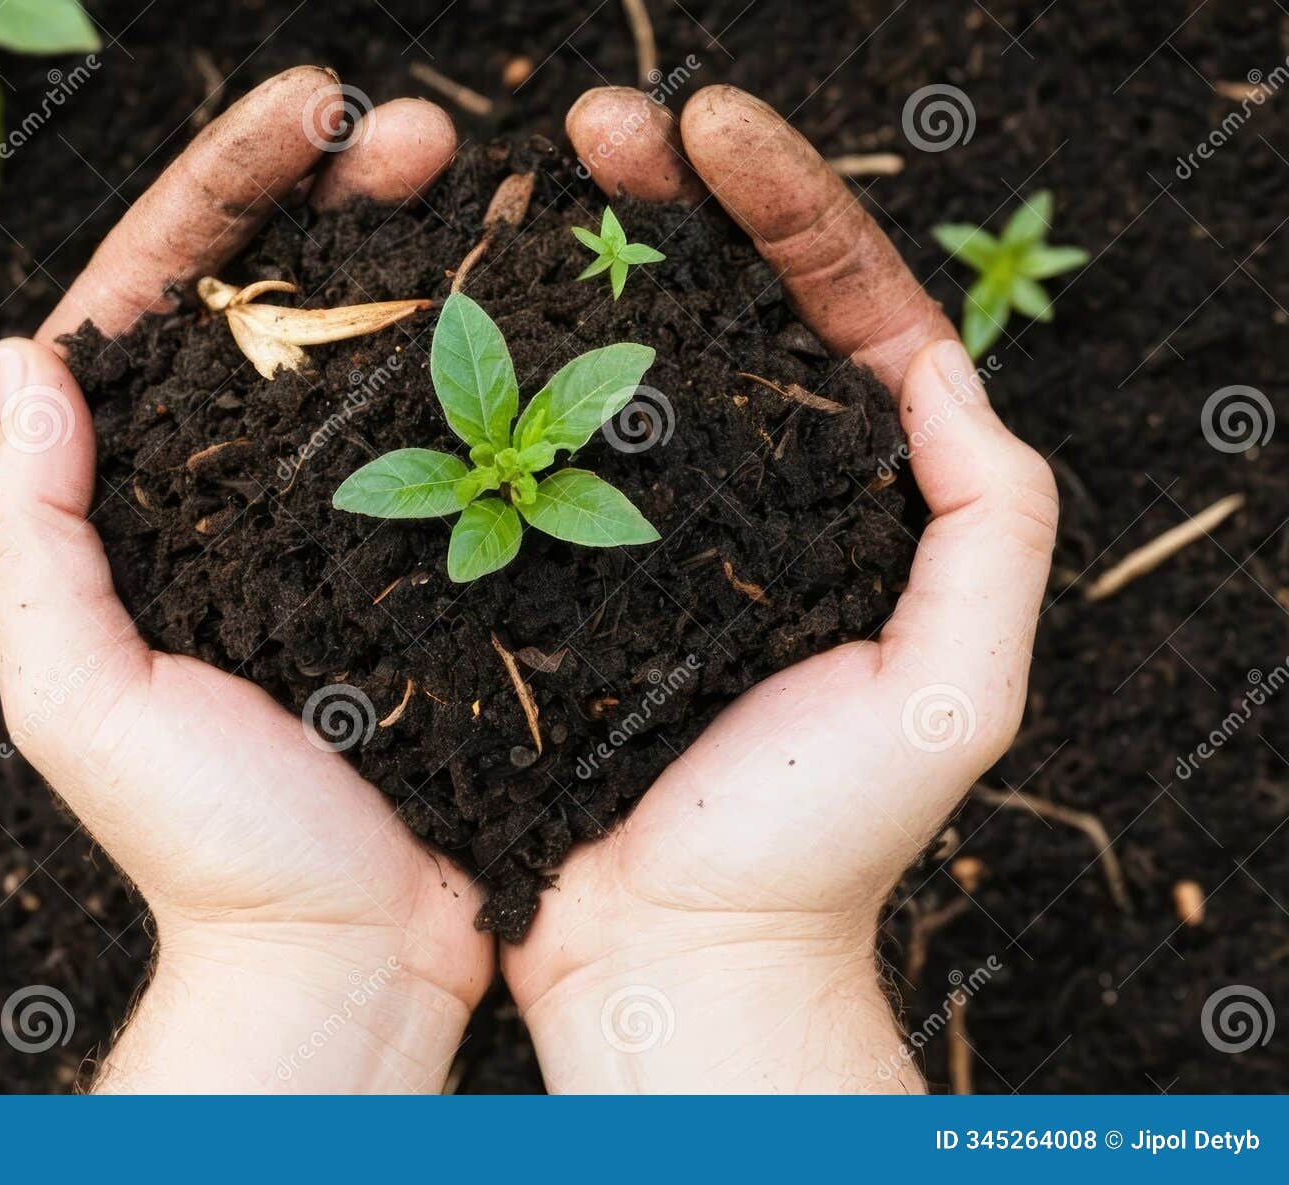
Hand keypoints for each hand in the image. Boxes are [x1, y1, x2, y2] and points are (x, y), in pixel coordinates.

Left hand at [0, 68, 490, 1092]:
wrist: (353, 953)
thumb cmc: (215, 849)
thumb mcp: (85, 700)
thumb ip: (33, 536)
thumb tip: (28, 357)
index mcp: (151, 499)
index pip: (167, 296)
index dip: (226, 187)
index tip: (308, 115)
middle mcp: (253, 490)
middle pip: (283, 291)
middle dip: (338, 186)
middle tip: (419, 129)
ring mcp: (362, 516)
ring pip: (386, 339)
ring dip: (429, 242)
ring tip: (485, 175)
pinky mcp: (455, 559)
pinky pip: (476, 427)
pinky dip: (506, 351)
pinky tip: (550, 293)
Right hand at [501, 87, 1058, 1091]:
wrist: (672, 950)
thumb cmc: (815, 842)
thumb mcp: (955, 689)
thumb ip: (985, 522)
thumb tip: (942, 368)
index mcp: (852, 496)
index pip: (839, 309)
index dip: (786, 202)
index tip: (704, 127)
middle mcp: (746, 491)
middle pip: (722, 304)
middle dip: (673, 195)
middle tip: (599, 122)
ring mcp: (640, 522)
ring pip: (616, 352)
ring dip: (579, 251)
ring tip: (525, 173)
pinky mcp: (546, 566)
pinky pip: (526, 440)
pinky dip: (498, 363)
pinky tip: (454, 300)